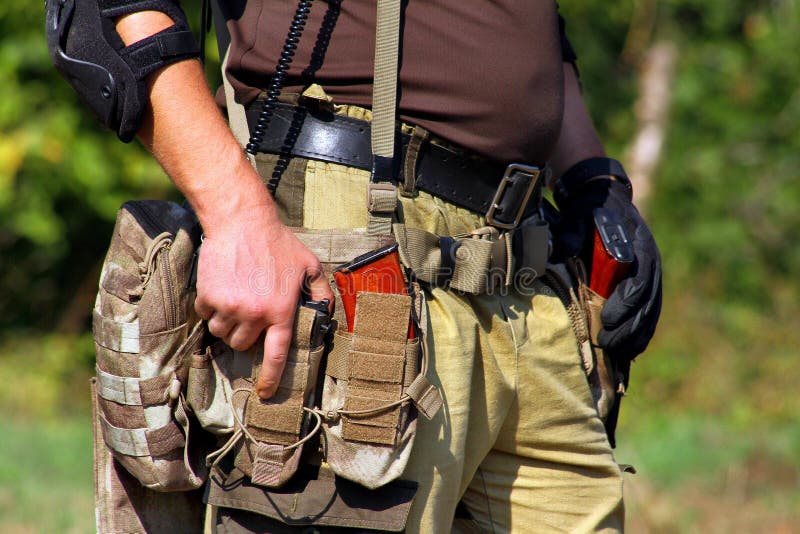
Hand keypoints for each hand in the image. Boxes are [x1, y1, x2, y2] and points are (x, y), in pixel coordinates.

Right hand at [194, 210, 332, 398]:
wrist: (242, 222)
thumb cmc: (278, 243)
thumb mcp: (309, 265)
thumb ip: (322, 290)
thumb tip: (327, 311)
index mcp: (281, 310)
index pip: (277, 354)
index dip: (271, 378)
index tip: (266, 394)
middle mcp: (255, 314)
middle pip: (244, 345)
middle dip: (246, 335)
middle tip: (250, 313)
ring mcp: (229, 307)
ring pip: (222, 333)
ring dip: (227, 323)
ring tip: (236, 298)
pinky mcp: (209, 298)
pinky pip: (206, 316)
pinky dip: (211, 308)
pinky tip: (222, 288)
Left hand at [554, 178, 661, 360]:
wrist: (603, 199)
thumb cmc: (588, 212)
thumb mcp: (578, 217)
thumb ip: (571, 234)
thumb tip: (560, 249)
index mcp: (637, 246)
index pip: (639, 281)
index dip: (625, 304)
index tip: (607, 321)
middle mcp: (649, 261)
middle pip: (647, 302)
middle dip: (629, 328)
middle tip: (607, 344)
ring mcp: (650, 273)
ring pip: (651, 311)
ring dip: (637, 335)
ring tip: (620, 354)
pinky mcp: (646, 283)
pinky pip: (649, 312)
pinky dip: (641, 332)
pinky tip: (630, 351)